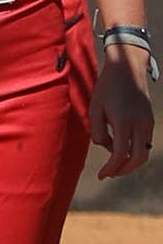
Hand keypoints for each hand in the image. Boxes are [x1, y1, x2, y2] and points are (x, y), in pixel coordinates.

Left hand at [91, 43, 155, 178]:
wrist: (127, 68)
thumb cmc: (106, 87)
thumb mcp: (94, 108)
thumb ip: (97, 131)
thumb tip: (106, 148)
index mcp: (123, 122)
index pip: (120, 154)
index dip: (111, 168)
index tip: (101, 175)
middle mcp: (139, 124)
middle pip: (138, 158)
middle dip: (124, 170)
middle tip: (109, 174)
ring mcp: (147, 122)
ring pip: (144, 152)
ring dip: (131, 162)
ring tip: (114, 164)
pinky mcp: (149, 119)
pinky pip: (145, 142)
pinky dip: (135, 150)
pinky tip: (122, 149)